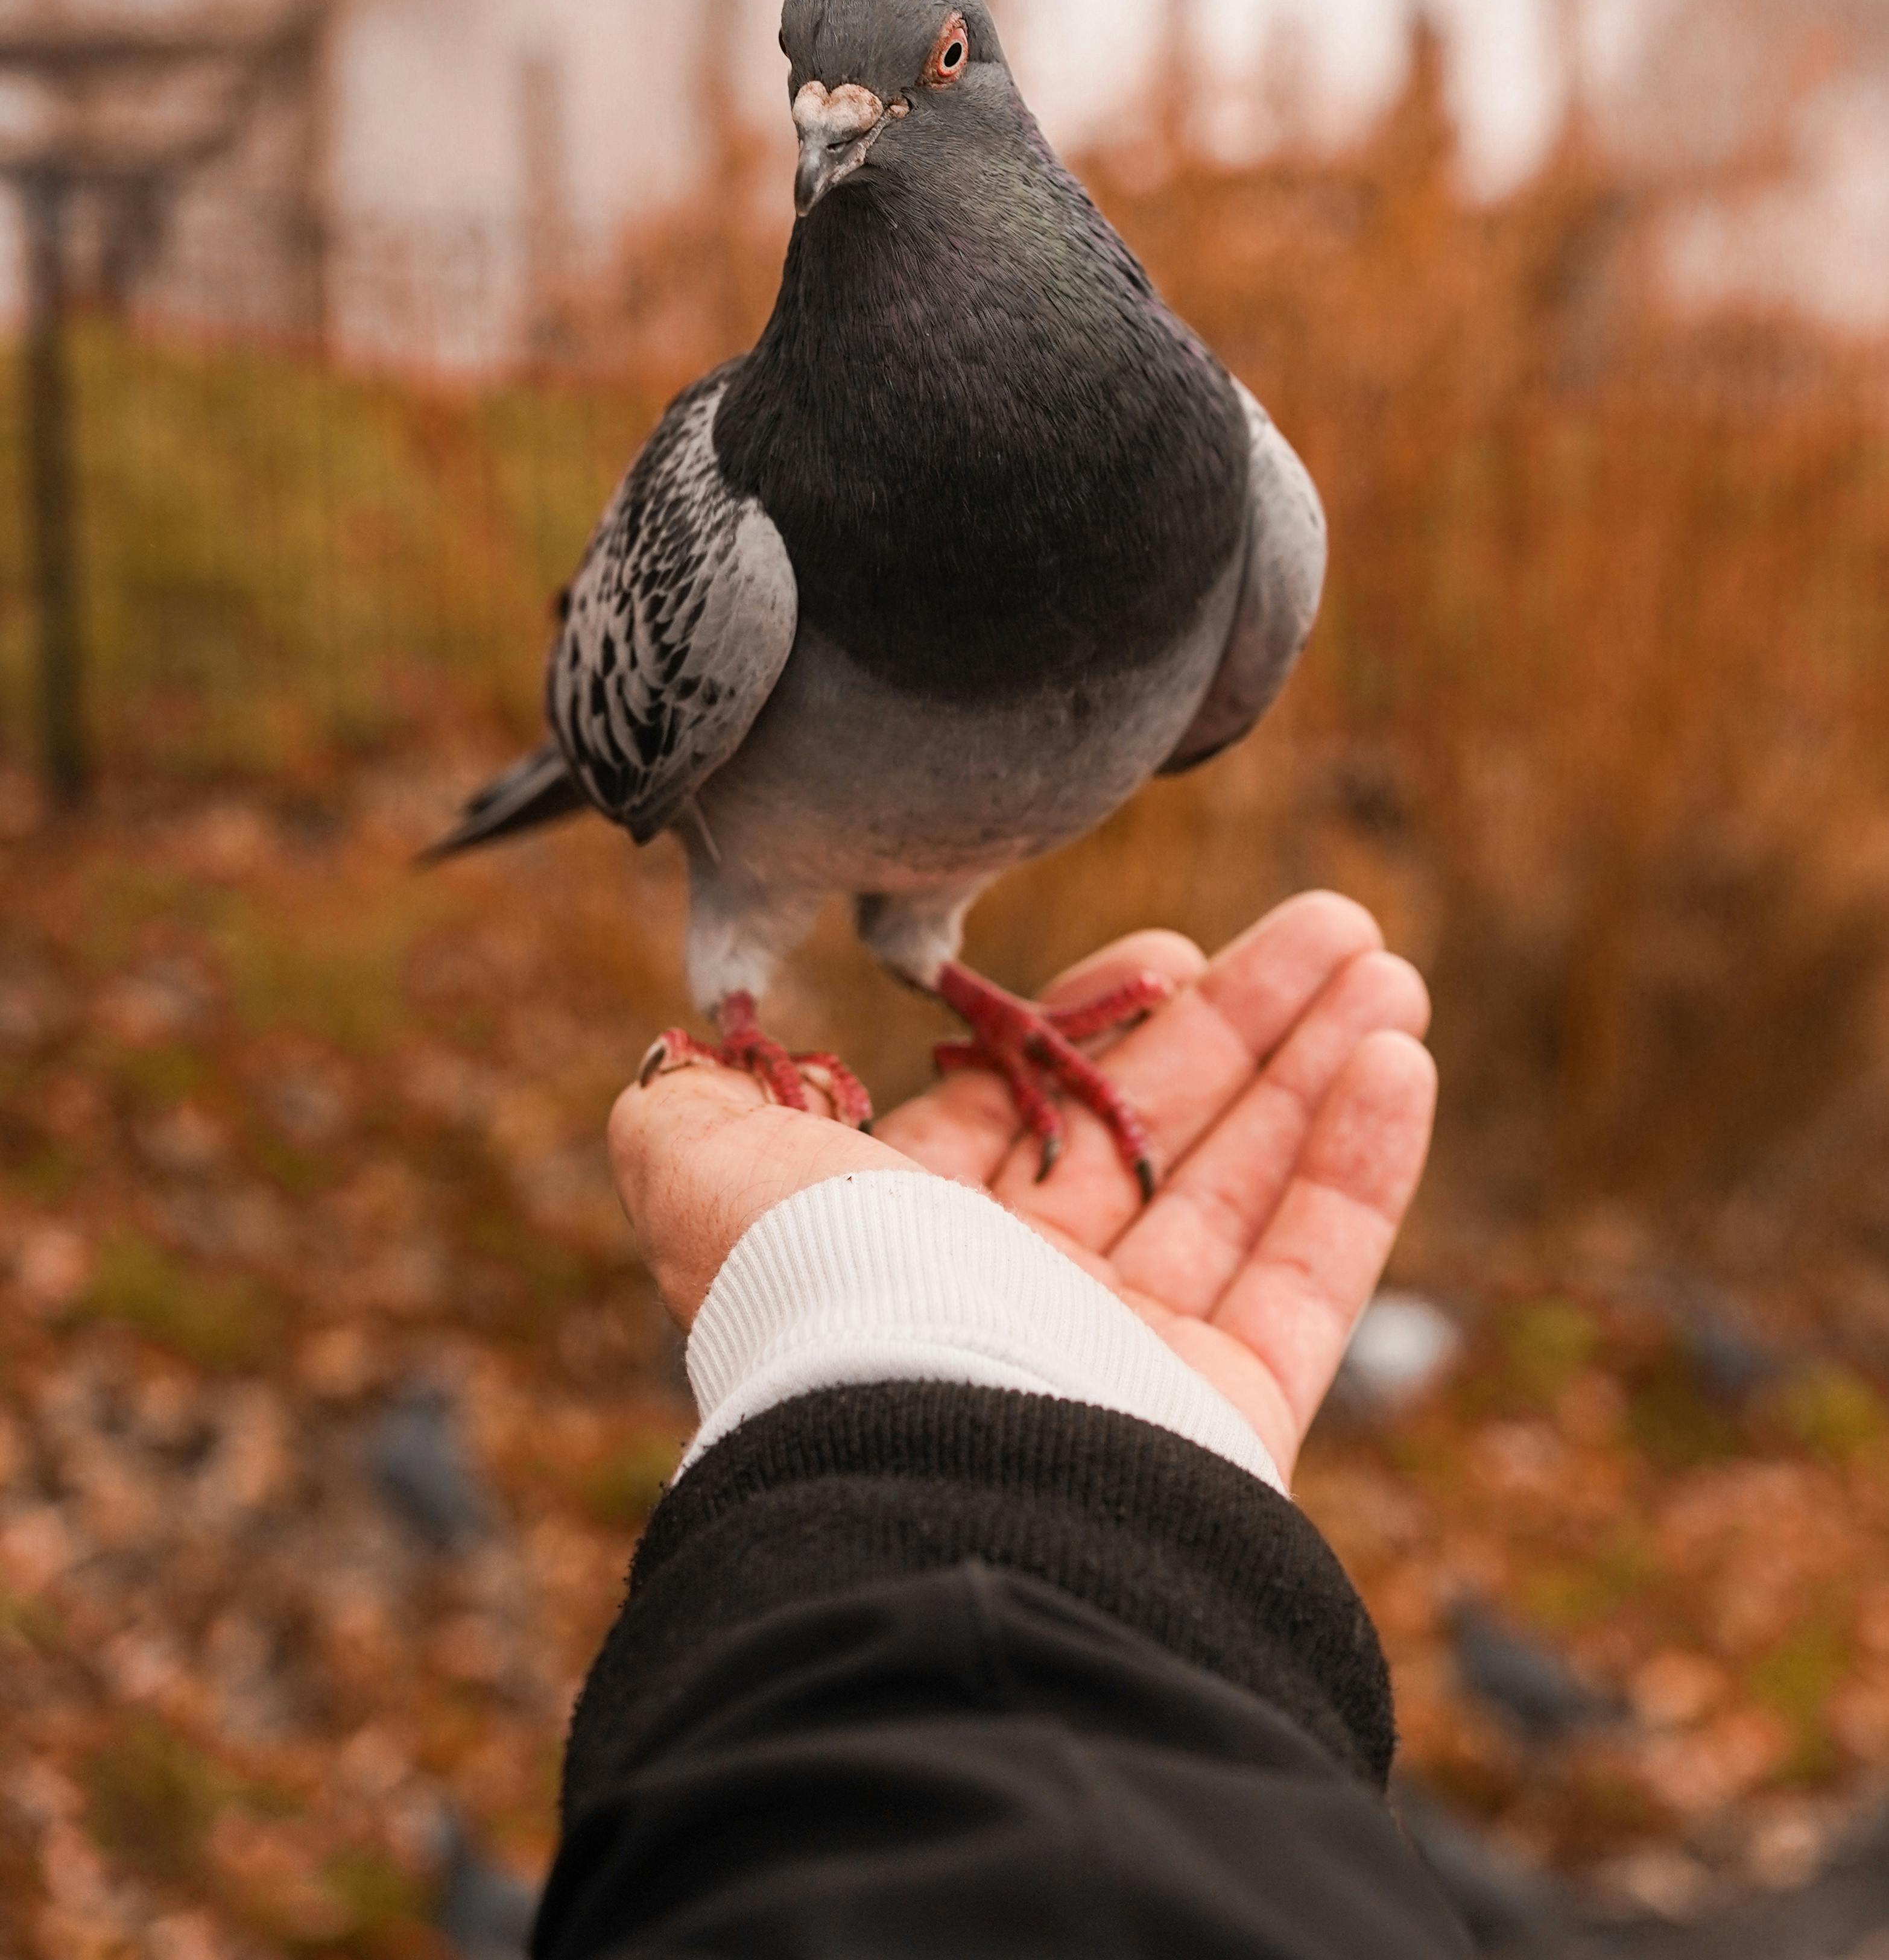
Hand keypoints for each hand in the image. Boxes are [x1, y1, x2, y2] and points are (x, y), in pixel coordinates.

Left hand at [608, 892, 1434, 1485]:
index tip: (1171, 950)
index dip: (1101, 1025)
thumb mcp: (714, 1180)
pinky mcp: (1230, 1413)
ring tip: (1384, 972)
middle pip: (1158, 1132)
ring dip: (1319, 1068)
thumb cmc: (824, 1301)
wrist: (927, 1473)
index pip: (1027, 1114)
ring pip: (1247, 1185)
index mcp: (915, 1242)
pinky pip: (1311, 1270)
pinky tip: (1397, 1058)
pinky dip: (1359, 1163)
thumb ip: (690, 1116)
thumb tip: (672, 1060)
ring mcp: (1135, 1362)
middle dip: (1244, 1025)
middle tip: (1332, 932)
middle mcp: (1024, 1300)